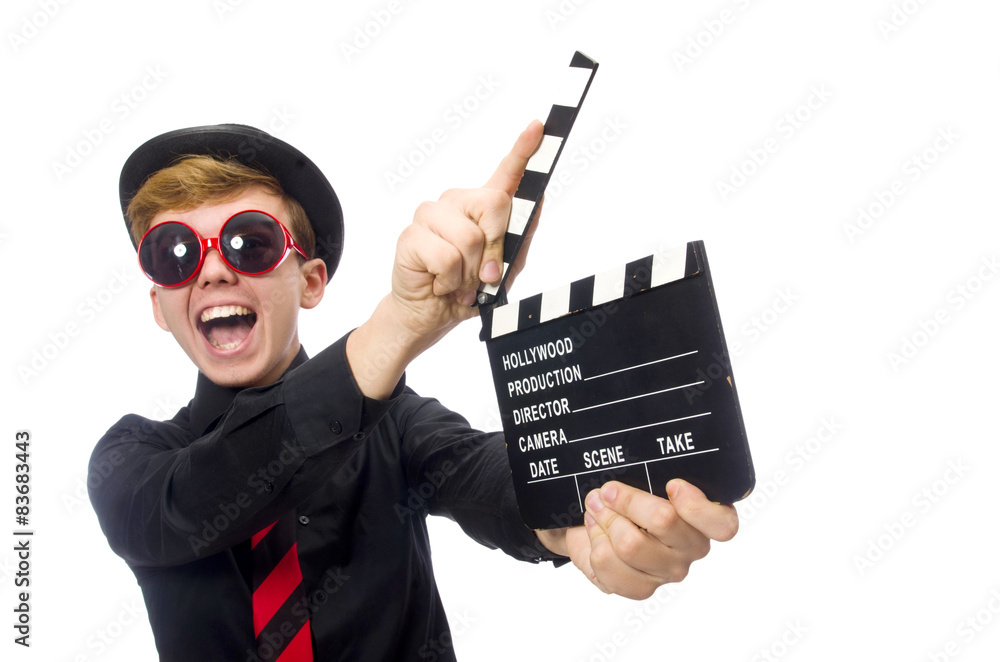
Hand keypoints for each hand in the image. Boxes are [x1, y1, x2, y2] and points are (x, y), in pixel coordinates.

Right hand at [346, 121, 543, 398]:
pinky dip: (449, 280)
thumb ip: (519, 240)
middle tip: (482, 274)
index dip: (522, 149)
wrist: (430, 316)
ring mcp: (430, 216)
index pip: (505, 172)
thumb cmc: (467, 290)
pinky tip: (439, 283)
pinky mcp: (410, 235)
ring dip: (469, 272)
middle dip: (495, 247)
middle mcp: (456, 204)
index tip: (537, 127)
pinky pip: (445, 256)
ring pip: (468, 237)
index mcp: (481, 208)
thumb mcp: (504, 270)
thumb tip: (536, 205)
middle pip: (493, 204)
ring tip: (458, 282)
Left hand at [536, 479, 738, 599]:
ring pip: (630, 544)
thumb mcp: (644, 474)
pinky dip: (594, 543)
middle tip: (607, 490)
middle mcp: (693, 547)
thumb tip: (637, 444)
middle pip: (664, 521)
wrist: (598, 520)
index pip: (722, 524)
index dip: (696, 506)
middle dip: (625, 499)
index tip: (672, 484)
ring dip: (604, 520)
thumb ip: (652, 467)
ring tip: (596, 509)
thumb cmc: (630, 495)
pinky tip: (596, 533)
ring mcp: (668, 571)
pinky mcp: (641, 588)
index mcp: (705, 518)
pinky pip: (609, 566)